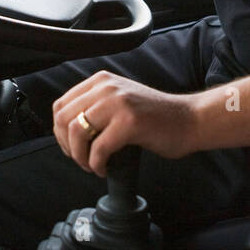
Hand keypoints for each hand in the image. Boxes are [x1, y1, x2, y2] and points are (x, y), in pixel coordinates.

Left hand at [52, 71, 199, 176]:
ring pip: (76, 133)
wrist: (190, 120)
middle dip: (67, 147)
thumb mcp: (120, 101)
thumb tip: (65, 131)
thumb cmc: (156, 118)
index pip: (60, 106)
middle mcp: (106, 87)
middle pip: (63, 120)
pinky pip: (98, 149)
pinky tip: (104, 169)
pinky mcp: (129, 122)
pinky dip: (96, 164)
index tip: (72, 148)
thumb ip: (95, 107)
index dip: (59, 132)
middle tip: (82, 160)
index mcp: (100, 81)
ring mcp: (118, 102)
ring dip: (80, 157)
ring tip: (92, 166)